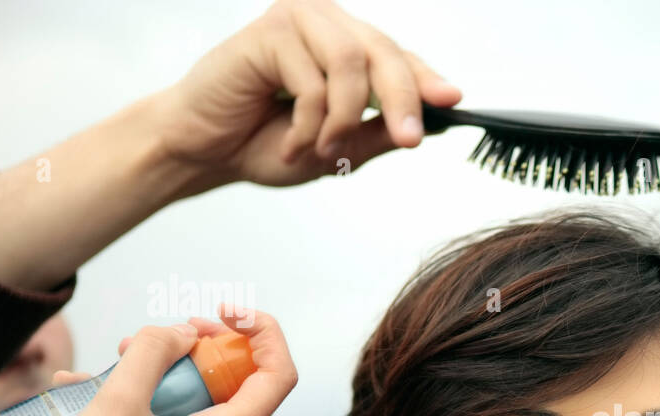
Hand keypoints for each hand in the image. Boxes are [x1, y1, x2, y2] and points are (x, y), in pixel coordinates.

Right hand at [21, 303, 296, 415]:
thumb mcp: (116, 405)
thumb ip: (152, 355)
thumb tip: (181, 333)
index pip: (278, 376)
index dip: (264, 334)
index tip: (225, 311)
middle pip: (241, 384)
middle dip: (206, 347)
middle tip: (166, 332)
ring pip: (202, 401)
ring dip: (167, 369)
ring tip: (119, 354)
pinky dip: (147, 397)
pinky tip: (92, 386)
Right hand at [152, 0, 462, 188]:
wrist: (206, 150)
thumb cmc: (264, 141)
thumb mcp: (340, 148)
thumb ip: (380, 132)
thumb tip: (429, 124)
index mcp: (348, 48)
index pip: (400, 59)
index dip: (428, 79)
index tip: (452, 101)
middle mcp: (327, 26)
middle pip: (386, 54)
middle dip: (402, 103)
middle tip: (408, 140)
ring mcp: (299, 22)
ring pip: (352, 66)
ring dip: (341, 121)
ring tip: (319, 149)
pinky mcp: (270, 31)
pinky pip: (313, 83)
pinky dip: (308, 125)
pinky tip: (291, 143)